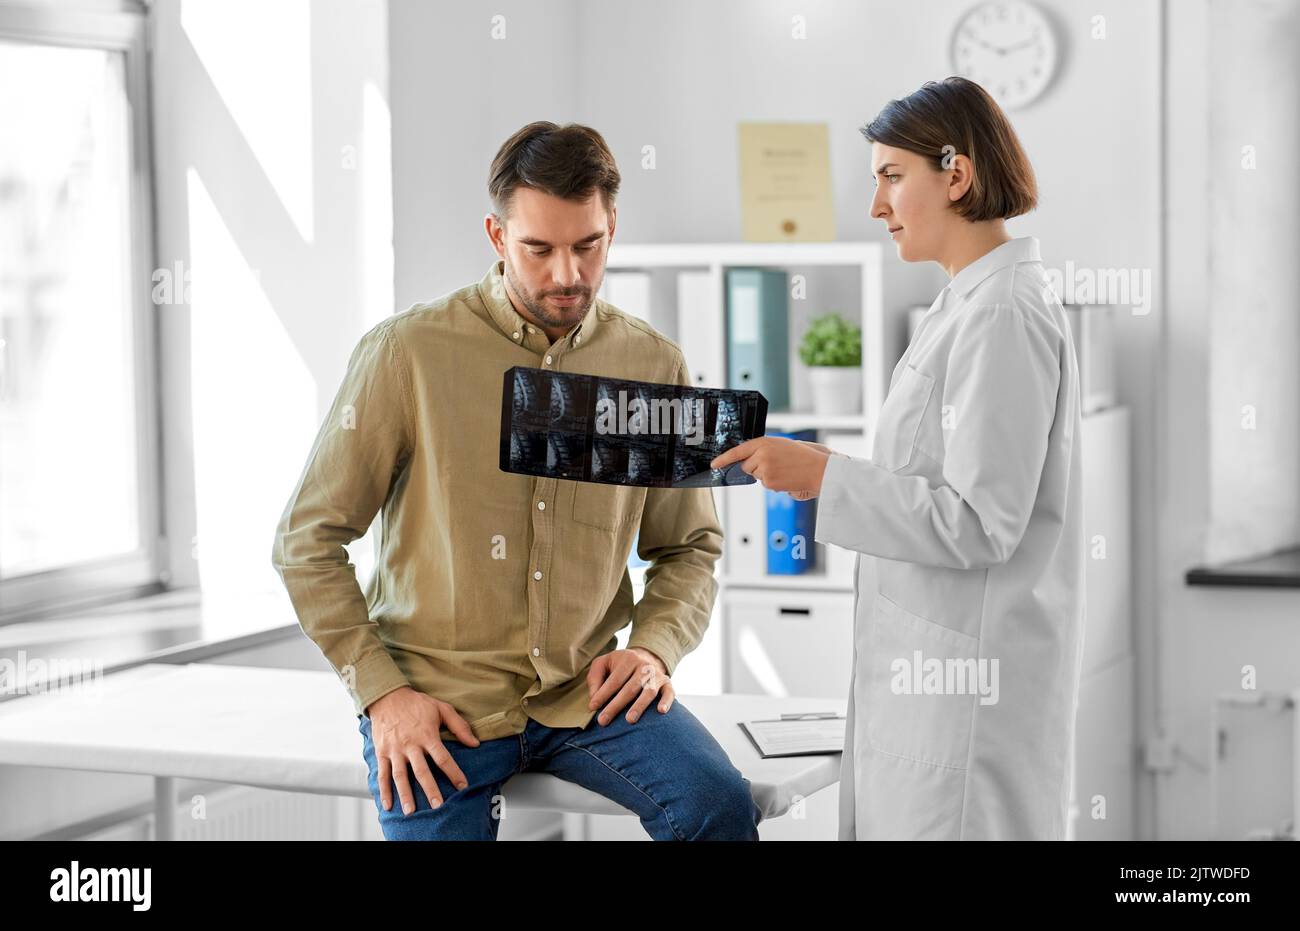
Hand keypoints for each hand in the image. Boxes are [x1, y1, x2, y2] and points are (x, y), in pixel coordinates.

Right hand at [365, 686, 480, 814]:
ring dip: (405, 794)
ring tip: (410, 811)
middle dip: (430, 789)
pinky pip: (382, 773)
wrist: (388, 696)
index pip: (442, 757)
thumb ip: (459, 726)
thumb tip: (475, 743)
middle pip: (421, 771)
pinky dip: (384, 790)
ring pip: (400, 775)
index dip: (453, 772)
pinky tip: (388, 804)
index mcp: (427, 735)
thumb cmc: (417, 703)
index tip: (462, 786)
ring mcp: (395, 750)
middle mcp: (410, 745)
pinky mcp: (382, 752)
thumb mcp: (441, 708)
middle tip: (438, 806)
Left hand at [587, 647, 674, 724]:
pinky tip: (660, 711)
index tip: (593, 707)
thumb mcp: (603, 664)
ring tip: (629, 720)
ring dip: (639, 706)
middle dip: (616, 705)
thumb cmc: (618, 666)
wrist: (644, 657)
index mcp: (627, 659)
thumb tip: (594, 698)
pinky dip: (666, 702)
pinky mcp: (667, 683)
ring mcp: (657, 674)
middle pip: (630, 688)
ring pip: (649, 691)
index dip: (603, 694)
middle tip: (603, 721)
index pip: (615, 679)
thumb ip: (595, 678)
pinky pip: (669, 692)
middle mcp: (644, 666)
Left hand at [710, 436, 831, 497]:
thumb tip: (748, 462)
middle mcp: (761, 454)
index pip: (738, 451)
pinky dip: (775, 483)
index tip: (714, 465)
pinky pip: (766, 485)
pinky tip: (787, 478)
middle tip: (776, 464)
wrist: (820, 469)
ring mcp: (764, 468)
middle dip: (756, 467)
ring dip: (768, 476)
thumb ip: (763, 450)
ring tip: (786, 470)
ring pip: (757, 476)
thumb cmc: (804, 456)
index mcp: (764, 442)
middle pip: (746, 466)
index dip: (724, 459)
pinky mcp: (769, 482)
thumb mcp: (781, 445)